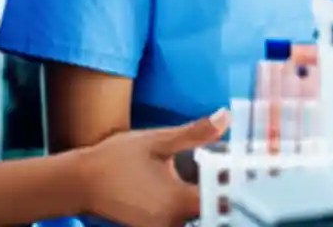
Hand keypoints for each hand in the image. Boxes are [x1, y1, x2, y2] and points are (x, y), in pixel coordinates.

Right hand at [77, 109, 228, 226]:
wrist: (79, 183)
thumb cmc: (115, 159)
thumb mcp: (158, 141)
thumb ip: (195, 133)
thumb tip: (225, 116)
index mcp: (177, 202)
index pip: (223, 201)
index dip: (240, 186)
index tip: (253, 171)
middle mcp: (172, 222)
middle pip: (215, 214)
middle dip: (229, 195)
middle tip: (243, 173)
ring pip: (200, 218)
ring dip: (214, 201)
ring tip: (225, 178)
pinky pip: (185, 219)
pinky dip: (197, 206)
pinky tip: (204, 186)